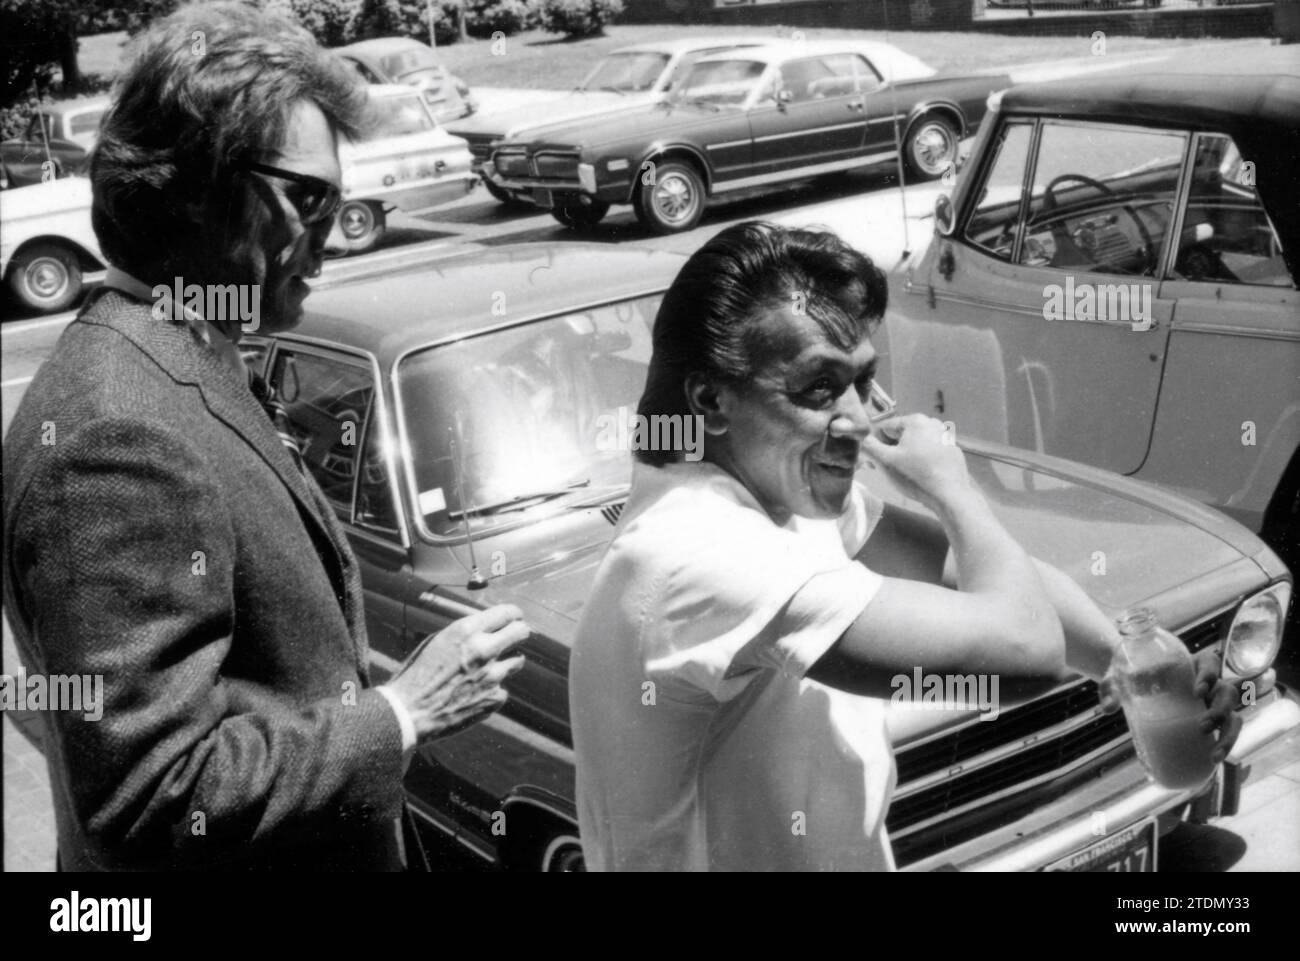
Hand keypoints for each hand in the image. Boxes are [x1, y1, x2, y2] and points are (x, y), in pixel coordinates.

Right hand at [388, 604, 528, 742]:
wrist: (408, 712)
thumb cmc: (417, 675)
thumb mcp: (437, 642)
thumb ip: (465, 634)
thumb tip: (487, 627)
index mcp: (466, 630)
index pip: (507, 612)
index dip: (514, 615)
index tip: (515, 618)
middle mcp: (483, 649)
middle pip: (521, 632)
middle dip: (520, 632)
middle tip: (515, 637)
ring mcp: (492, 675)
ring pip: (517, 661)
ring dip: (506, 662)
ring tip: (485, 671)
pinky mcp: (494, 698)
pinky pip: (502, 689)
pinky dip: (492, 690)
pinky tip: (473, 695)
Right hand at [860, 414, 971, 512]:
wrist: (949, 494)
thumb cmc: (915, 476)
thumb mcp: (885, 461)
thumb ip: (869, 447)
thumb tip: (861, 438)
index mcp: (915, 421)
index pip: (885, 427)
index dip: (876, 444)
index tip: (875, 461)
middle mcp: (932, 423)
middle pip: (901, 434)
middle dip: (892, 450)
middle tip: (888, 469)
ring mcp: (945, 436)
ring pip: (916, 443)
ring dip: (906, 455)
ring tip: (904, 474)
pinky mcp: (952, 451)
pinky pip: (930, 451)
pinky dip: (922, 459)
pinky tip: (921, 474)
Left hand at [1098, 648, 1241, 762]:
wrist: (1132, 683)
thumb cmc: (1129, 674)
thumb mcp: (1120, 676)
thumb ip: (1111, 687)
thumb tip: (1105, 708)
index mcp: (1192, 662)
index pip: (1210, 662)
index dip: (1209, 675)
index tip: (1196, 692)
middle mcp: (1208, 682)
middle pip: (1228, 692)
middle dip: (1220, 710)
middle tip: (1202, 726)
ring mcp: (1211, 702)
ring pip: (1233, 716)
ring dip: (1229, 735)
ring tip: (1214, 755)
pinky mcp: (1210, 720)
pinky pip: (1225, 731)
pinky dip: (1224, 745)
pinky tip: (1213, 760)